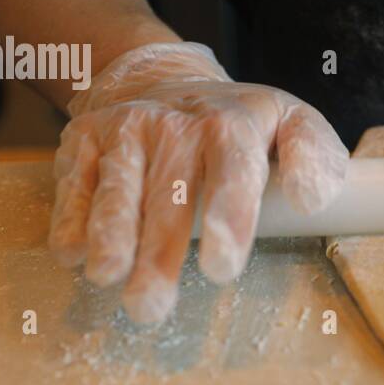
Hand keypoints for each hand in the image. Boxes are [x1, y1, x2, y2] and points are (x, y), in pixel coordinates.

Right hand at [49, 41, 347, 322]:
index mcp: (231, 124)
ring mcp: (125, 131)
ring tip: (108, 277)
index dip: (227, 217)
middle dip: (160, 250)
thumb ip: (314, 155)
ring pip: (117, 187)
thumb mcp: (291, 121)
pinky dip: (69, 216)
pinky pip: (74, 181)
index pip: (232, 170)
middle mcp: (174, 125)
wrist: (164, 80)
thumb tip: (312, 201)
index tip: (220, 267)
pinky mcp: (84, 140)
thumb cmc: (238, 123)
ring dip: (111, 235)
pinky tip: (71, 253)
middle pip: (168, 193)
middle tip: (154, 304)